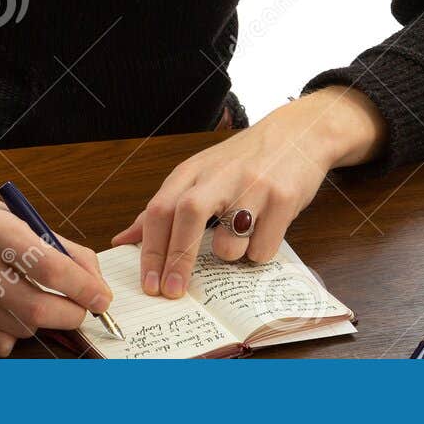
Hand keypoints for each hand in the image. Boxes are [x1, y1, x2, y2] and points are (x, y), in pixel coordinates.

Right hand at [0, 160, 114, 356]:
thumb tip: (96, 282)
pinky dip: (13, 335)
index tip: (101, 298)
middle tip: (80, 309)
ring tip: (37, 301)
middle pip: (37, 307)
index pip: (50, 267)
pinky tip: (7, 312)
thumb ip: (60, 247)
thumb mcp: (18, 217)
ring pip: (20, 330)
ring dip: (41, 322)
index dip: (83, 288)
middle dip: (71, 314)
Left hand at [109, 88, 385, 298]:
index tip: (148, 284)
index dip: (150, 250)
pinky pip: (263, 248)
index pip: (159, 209)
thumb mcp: (199, 175)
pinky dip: (259, 252)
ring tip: (239, 239)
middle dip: (177, 260)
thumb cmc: (243, 160)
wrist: (300, 132)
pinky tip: (264, 232)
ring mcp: (252, 186)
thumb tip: (122, 240)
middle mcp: (219, 175)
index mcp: (192, 171)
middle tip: (172, 292)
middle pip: (187, 217)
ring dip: (229, 255)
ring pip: (229, 242)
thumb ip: (164, 208)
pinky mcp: (282, 199)